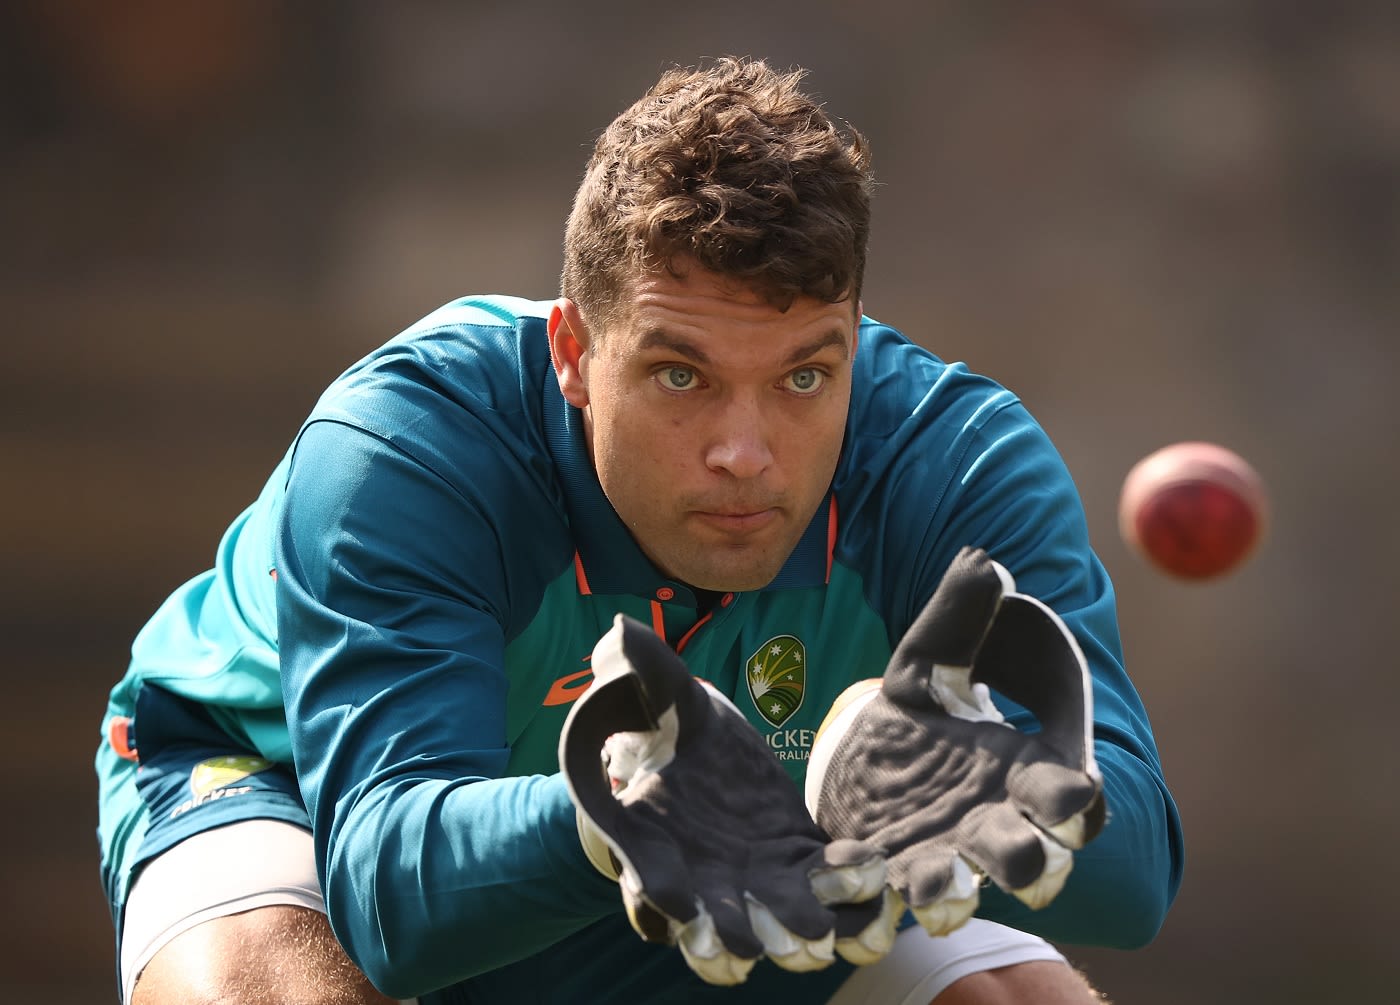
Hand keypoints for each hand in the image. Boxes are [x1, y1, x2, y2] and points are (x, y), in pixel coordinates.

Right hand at [560, 614, 894, 984]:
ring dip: (794, 936)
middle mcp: (702, 883)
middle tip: (754, 944)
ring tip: (818, 934)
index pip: (648, 885)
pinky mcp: (802, 870)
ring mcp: (754, 886)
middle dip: (732, 938)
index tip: (678, 908)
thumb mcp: (671, 702)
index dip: (659, 900)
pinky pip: (827, 893)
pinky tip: (871, 882)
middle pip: (712, 929)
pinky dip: (849, 896)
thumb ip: (653, 674)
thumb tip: (625, 627)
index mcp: (654, 847)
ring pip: (771, 930)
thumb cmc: (683, 736)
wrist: (723, 757)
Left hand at [804, 546, 1105, 936]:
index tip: (1075, 795)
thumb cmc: (918, 718)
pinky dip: (870, 904)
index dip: (1077, 806)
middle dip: (1029, 862)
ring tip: (935, 892)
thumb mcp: (927, 666)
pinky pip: (879, 904)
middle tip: (1018, 855)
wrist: (859, 768)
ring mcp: (937, 860)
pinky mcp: (880, 878)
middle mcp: (988, 829)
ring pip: (958, 893)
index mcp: (1019, 779)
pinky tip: (853, 882)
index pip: (1069, 803)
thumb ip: (956, 621)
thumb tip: (983, 561)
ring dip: (952, 895)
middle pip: (1029, 861)